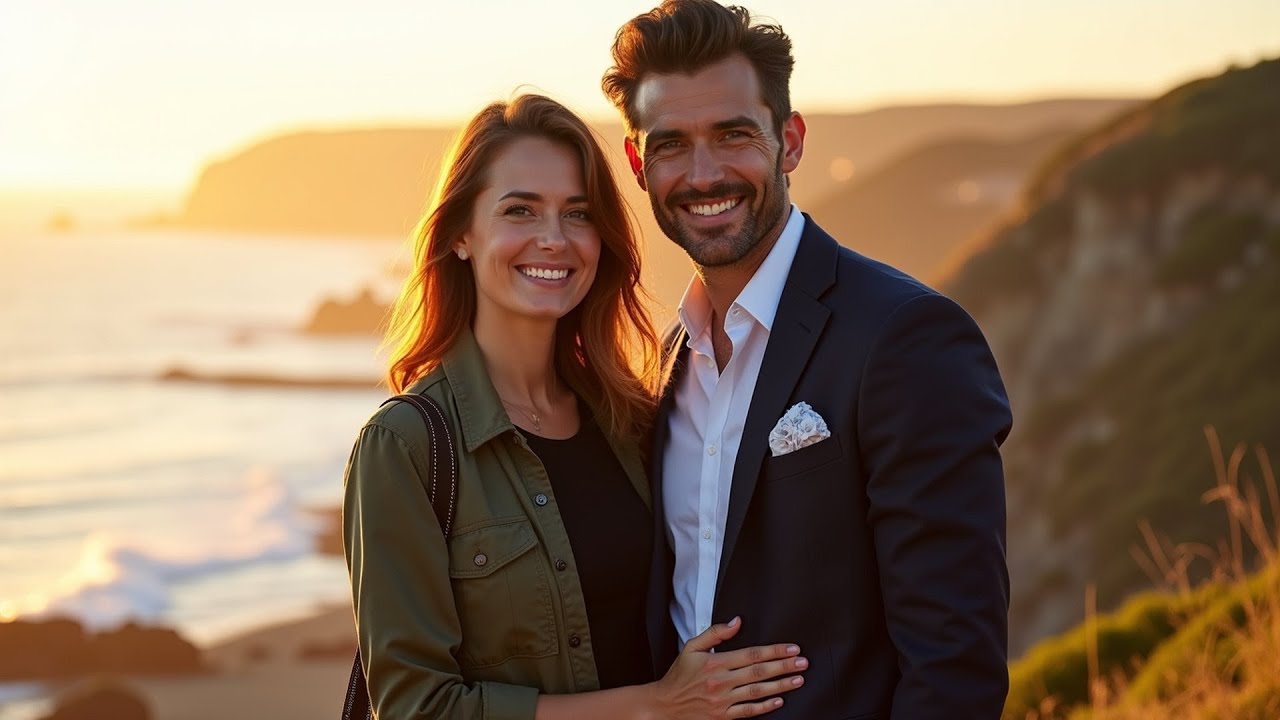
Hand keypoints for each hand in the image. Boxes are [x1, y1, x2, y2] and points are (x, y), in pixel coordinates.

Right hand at [647, 617, 806, 718]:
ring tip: (797, 680)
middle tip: (802, 663)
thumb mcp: (691, 647)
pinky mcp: (723, 716)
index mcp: (715, 662)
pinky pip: (748, 711)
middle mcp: (721, 681)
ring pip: (757, 692)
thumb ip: (715, 633)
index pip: (751, 654)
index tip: (791, 649)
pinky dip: (765, 706)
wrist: (665, 705)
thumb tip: (736, 622)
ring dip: (780, 685)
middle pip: (759, 672)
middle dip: (783, 666)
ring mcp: (723, 701)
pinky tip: (779, 701)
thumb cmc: (678, 676)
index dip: (774, 651)